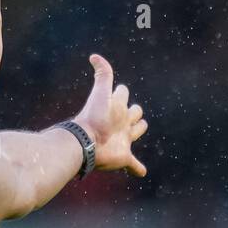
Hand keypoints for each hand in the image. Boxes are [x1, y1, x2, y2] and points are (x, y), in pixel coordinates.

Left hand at [73, 54, 148, 176]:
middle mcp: (121, 122)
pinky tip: (141, 172)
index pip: (123, 95)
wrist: (87, 143)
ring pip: (135, 133)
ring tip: (134, 132)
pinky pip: (133, 164)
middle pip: (134, 113)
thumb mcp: (101, 93)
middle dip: (134, 112)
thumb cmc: (94, 117)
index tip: (119, 91)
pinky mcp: (124, 157)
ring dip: (137, 131)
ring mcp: (123, 140)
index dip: (122, 93)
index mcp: (117, 107)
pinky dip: (137, 168)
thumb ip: (102, 74)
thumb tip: (94, 56)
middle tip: (132, 113)